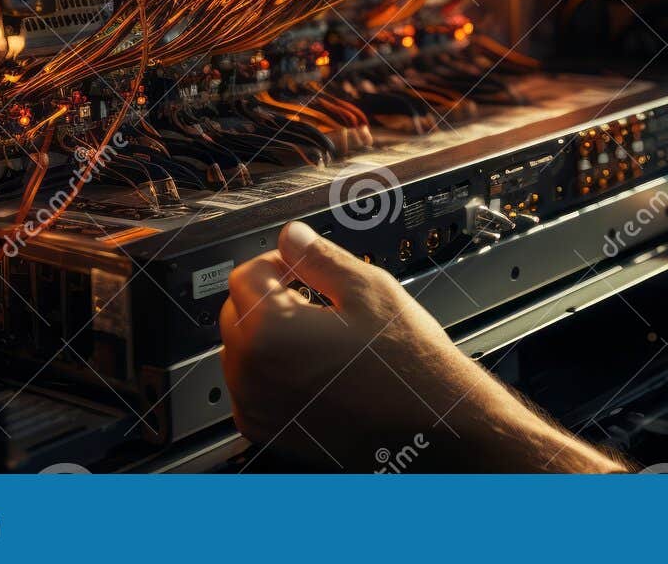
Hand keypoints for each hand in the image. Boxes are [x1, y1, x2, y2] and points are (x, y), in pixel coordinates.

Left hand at [218, 221, 626, 471]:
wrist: (431, 431)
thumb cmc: (406, 367)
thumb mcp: (370, 290)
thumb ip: (319, 257)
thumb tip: (292, 236)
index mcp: (269, 331)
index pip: (245, 275)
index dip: (278, 262)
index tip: (303, 266)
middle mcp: (252, 374)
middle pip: (236, 312)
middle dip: (269, 297)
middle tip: (316, 296)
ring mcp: (258, 408)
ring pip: (242, 351)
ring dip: (268, 334)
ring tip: (322, 333)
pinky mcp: (270, 431)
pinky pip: (252, 388)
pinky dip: (271, 372)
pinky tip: (315, 366)